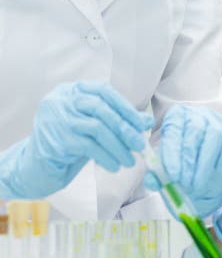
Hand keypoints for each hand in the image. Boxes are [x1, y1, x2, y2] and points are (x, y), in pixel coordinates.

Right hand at [0, 81, 152, 198]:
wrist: (38, 166)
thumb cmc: (70, 143)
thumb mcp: (94, 128)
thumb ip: (116, 120)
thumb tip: (146, 121)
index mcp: (71, 91)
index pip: (103, 91)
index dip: (125, 107)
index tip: (142, 123)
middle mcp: (61, 100)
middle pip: (101, 109)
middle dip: (125, 128)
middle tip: (140, 145)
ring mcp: (56, 119)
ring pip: (97, 128)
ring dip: (118, 147)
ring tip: (129, 161)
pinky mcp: (56, 139)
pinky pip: (89, 146)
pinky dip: (106, 157)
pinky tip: (114, 165)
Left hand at [144, 105, 221, 217]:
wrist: (202, 165)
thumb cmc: (182, 165)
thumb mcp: (166, 169)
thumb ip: (157, 176)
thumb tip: (152, 181)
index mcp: (175, 116)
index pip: (173, 130)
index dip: (173, 154)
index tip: (172, 175)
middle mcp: (198, 113)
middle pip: (195, 130)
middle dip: (190, 161)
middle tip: (186, 184)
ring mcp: (219, 120)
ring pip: (215, 136)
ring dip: (206, 164)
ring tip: (199, 186)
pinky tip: (217, 179)